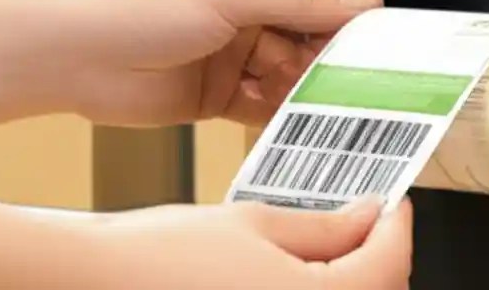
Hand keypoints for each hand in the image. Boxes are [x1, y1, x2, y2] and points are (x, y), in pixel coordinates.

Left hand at [56, 0, 382, 127]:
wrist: (73, 54)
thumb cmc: (135, 2)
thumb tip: (361, 1)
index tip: (369, 26)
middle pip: (312, 21)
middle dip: (328, 45)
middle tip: (347, 68)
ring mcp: (234, 44)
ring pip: (294, 64)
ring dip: (304, 81)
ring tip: (307, 93)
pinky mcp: (221, 88)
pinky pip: (268, 100)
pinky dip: (281, 109)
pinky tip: (289, 115)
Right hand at [82, 197, 412, 289]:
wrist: (92, 283)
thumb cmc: (159, 257)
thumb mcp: (254, 222)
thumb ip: (325, 225)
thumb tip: (370, 216)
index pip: (387, 266)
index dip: (396, 228)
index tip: (392, 206)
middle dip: (375, 259)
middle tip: (361, 223)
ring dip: (345, 282)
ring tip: (324, 250)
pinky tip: (292, 279)